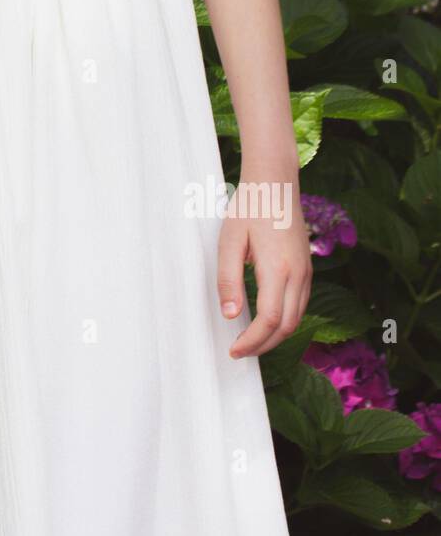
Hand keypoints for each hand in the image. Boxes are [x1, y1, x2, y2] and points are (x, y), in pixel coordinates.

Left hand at [217, 173, 312, 358]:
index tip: (234, 351)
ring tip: (250, 342)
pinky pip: (301, 304)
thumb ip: (228, 280)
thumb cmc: (249, 209)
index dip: (252, 342)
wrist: (275, 183)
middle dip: (263, 345)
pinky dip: (286, 321)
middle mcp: (298, 274)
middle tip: (239, 352)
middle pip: (288, 326)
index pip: (270, 320)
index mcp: (278, 269)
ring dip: (276, 336)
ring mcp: (306, 271)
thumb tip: (230, 315)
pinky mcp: (307, 268)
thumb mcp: (229, 244)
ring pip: (298, 317)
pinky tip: (267, 323)